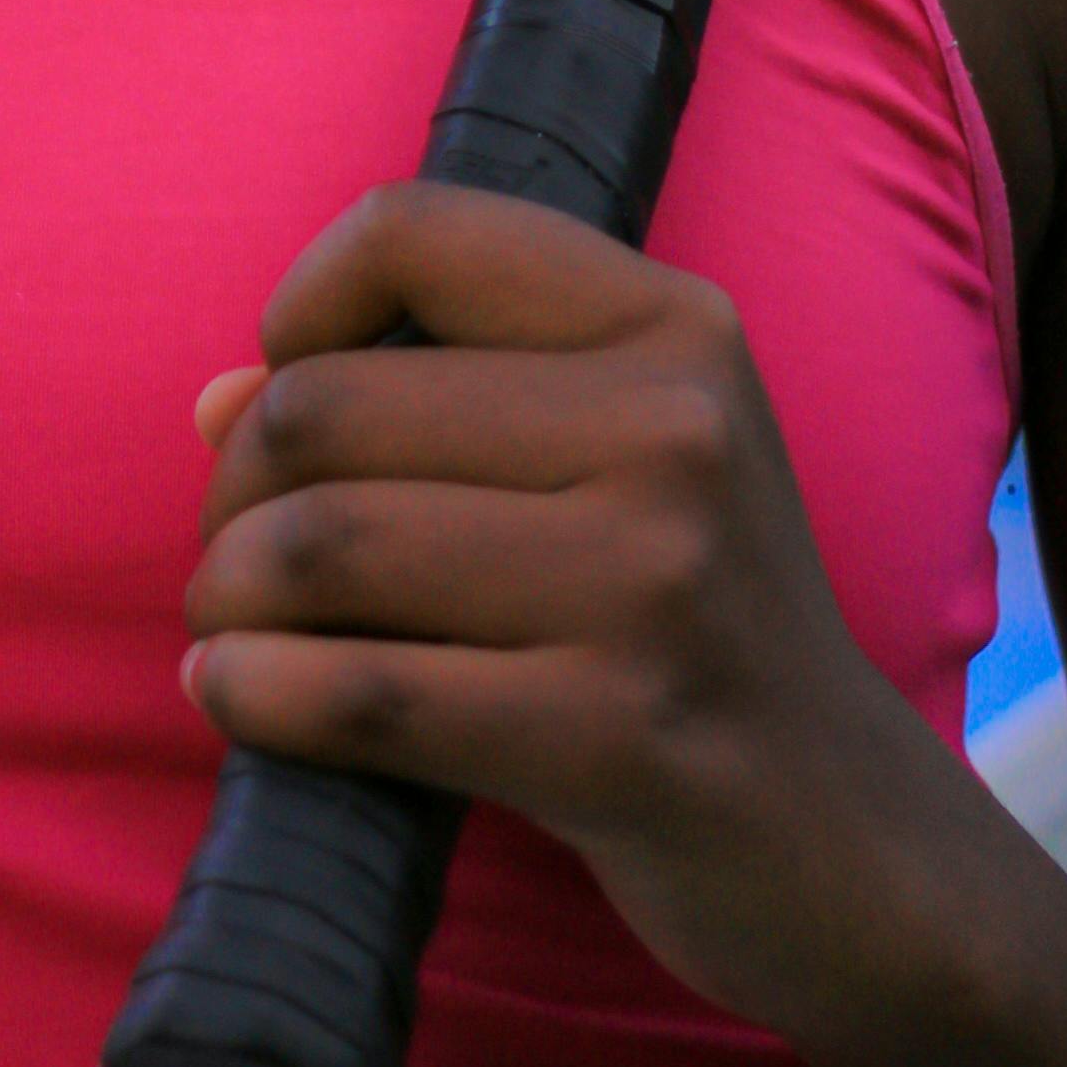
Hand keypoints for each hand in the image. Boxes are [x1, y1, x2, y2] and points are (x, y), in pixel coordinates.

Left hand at [181, 182, 966, 1055]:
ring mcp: (656, 583)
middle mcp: (676, 430)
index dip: (301, 309)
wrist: (848, 835)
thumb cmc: (686, 628)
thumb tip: (218, 402)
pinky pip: (361, 695)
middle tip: (238, 561)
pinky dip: (256, 696)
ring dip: (228, 598)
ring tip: (231, 633)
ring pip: (325, 546)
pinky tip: (238, 697)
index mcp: (675, 327)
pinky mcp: (616, 734)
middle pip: (328, 406)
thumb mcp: (617, 462)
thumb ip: (427, 398)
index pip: (412, 232)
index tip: (290, 402)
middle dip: (234, 491)